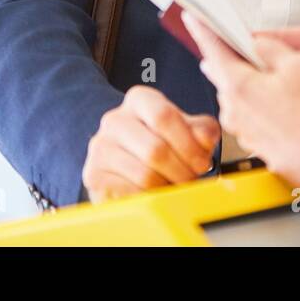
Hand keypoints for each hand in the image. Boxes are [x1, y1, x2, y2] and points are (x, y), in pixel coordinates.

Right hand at [82, 85, 219, 202]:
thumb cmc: (163, 145)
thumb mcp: (187, 133)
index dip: (188, 144)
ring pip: (144, 176)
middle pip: (156, 150)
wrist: (128, 167)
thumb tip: (206, 138)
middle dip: (182, 171)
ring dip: (167, 188)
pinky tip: (153, 195)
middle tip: (191, 180)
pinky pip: (129, 193)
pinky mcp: (93, 175)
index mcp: (139, 100)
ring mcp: (100, 147)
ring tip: (174, 187)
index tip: (202, 163)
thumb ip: (202, 131)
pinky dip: (148, 200)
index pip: (163, 116)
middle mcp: (114, 120)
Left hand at [186, 16, 299, 204]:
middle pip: (224, 75)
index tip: (192, 19)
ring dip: (252, 88)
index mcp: (239, 86)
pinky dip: (262, 110)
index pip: (212, 49)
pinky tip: (287, 111)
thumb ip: (272, 50)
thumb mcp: (299, 66)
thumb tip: (257, 43)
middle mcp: (234, 111)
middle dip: (233, 60)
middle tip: (253, 51)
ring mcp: (243, 132)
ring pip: (239, 99)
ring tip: (284, 88)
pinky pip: (251, 119)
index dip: (202, 30)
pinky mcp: (256, 147)